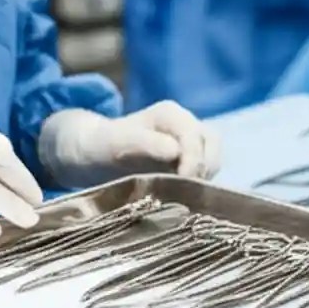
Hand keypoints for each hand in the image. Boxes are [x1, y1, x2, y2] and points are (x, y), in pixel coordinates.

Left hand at [39, 102, 220, 189]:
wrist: (95, 153)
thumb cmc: (103, 145)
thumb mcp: (117, 142)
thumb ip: (145, 143)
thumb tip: (175, 151)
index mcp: (169, 114)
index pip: (195, 137)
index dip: (194, 160)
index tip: (183, 182)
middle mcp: (184, 123)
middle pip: (211, 145)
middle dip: (203, 168)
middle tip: (186, 190)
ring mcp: (189, 140)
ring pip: (213, 157)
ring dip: (205, 176)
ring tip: (184, 193)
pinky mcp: (190, 157)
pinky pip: (207, 168)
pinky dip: (201, 182)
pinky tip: (184, 193)